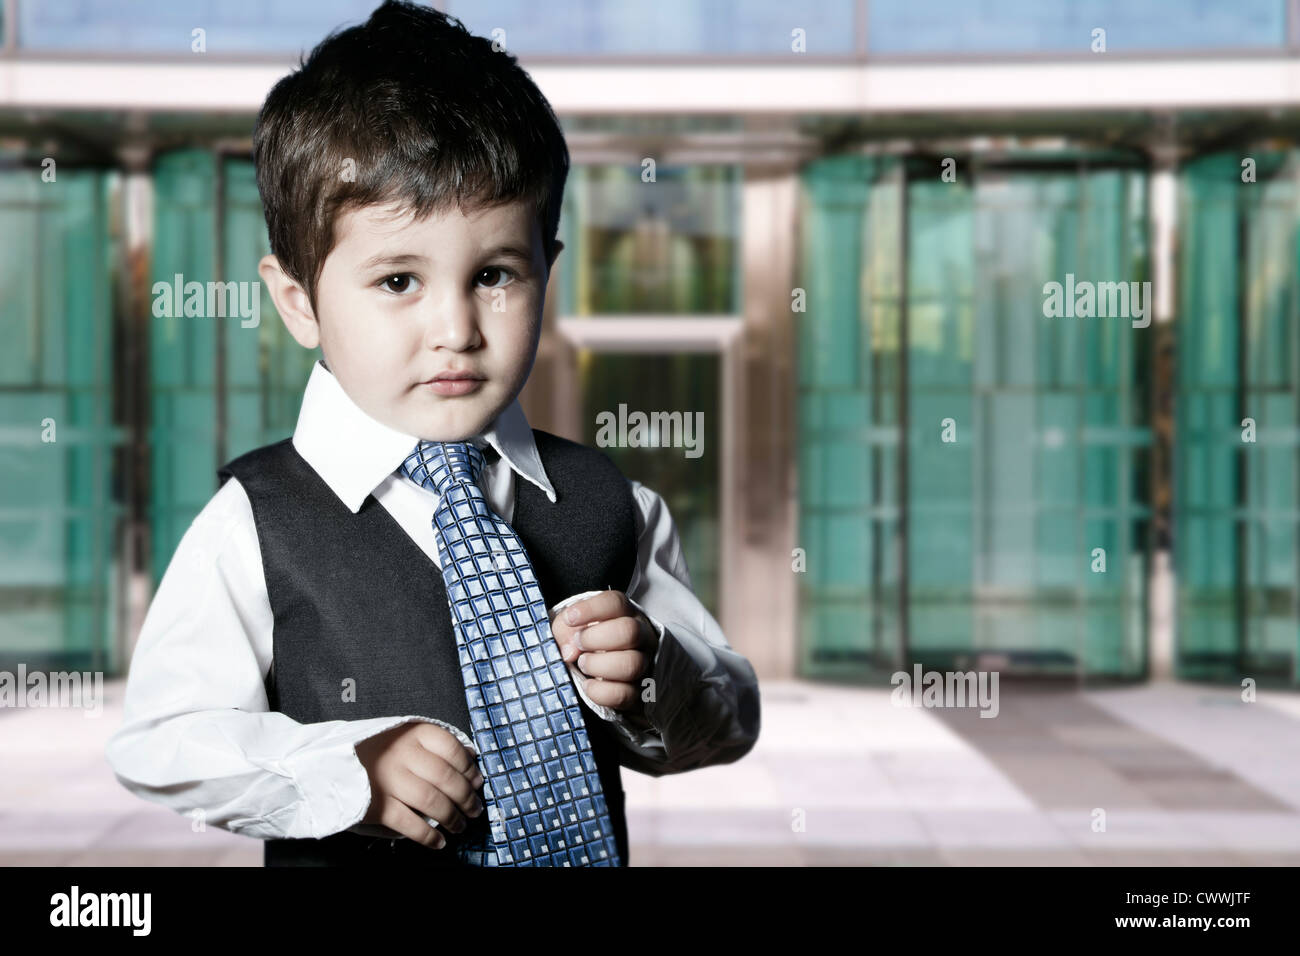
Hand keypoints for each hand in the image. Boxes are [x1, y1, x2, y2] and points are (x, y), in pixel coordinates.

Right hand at [354, 721, 485, 849]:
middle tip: (475, 810)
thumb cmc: (373, 751)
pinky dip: (428, 836)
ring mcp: (389, 780)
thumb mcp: (402, 735)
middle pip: (446, 778)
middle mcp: (402, 754)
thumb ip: (433, 744)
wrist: (326, 764)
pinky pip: (410, 824)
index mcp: (411, 733)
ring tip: (460, 826)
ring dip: (452, 818)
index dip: (469, 768)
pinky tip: (439, 841)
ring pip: (432, 801)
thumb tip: (471, 757)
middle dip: (466, 798)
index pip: (452, 748)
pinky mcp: (377, 805)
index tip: (478, 782)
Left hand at [550, 590, 658, 718]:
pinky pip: (625, 694)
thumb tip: (570, 651)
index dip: (591, 609)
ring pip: (631, 664)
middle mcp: (641, 636)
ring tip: (583, 664)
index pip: (616, 603)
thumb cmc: (589, 643)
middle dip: (594, 639)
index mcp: (626, 614)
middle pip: (629, 631)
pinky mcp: (640, 692)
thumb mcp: (573, 628)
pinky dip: (600, 691)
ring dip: (597, 665)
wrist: (606, 673)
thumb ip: (565, 630)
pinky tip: (588, 685)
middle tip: (578, 644)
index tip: (570, 619)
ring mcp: (645, 664)